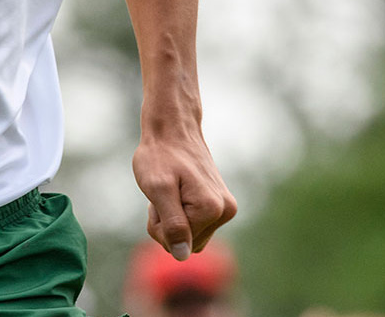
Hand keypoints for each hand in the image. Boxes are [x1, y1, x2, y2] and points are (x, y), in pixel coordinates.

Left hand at [133, 125, 237, 258]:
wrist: (173, 128)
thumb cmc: (161, 156)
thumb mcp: (158, 190)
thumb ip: (172, 224)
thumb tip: (183, 256)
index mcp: (212, 209)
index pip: (179, 245)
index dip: (160, 226)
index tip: (158, 198)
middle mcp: (226, 210)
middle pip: (188, 244)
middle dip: (167, 226)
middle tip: (162, 195)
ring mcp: (226, 208)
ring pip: (192, 237)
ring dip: (173, 221)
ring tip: (169, 193)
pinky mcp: (221, 205)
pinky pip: (197, 227)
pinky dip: (181, 215)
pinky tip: (177, 193)